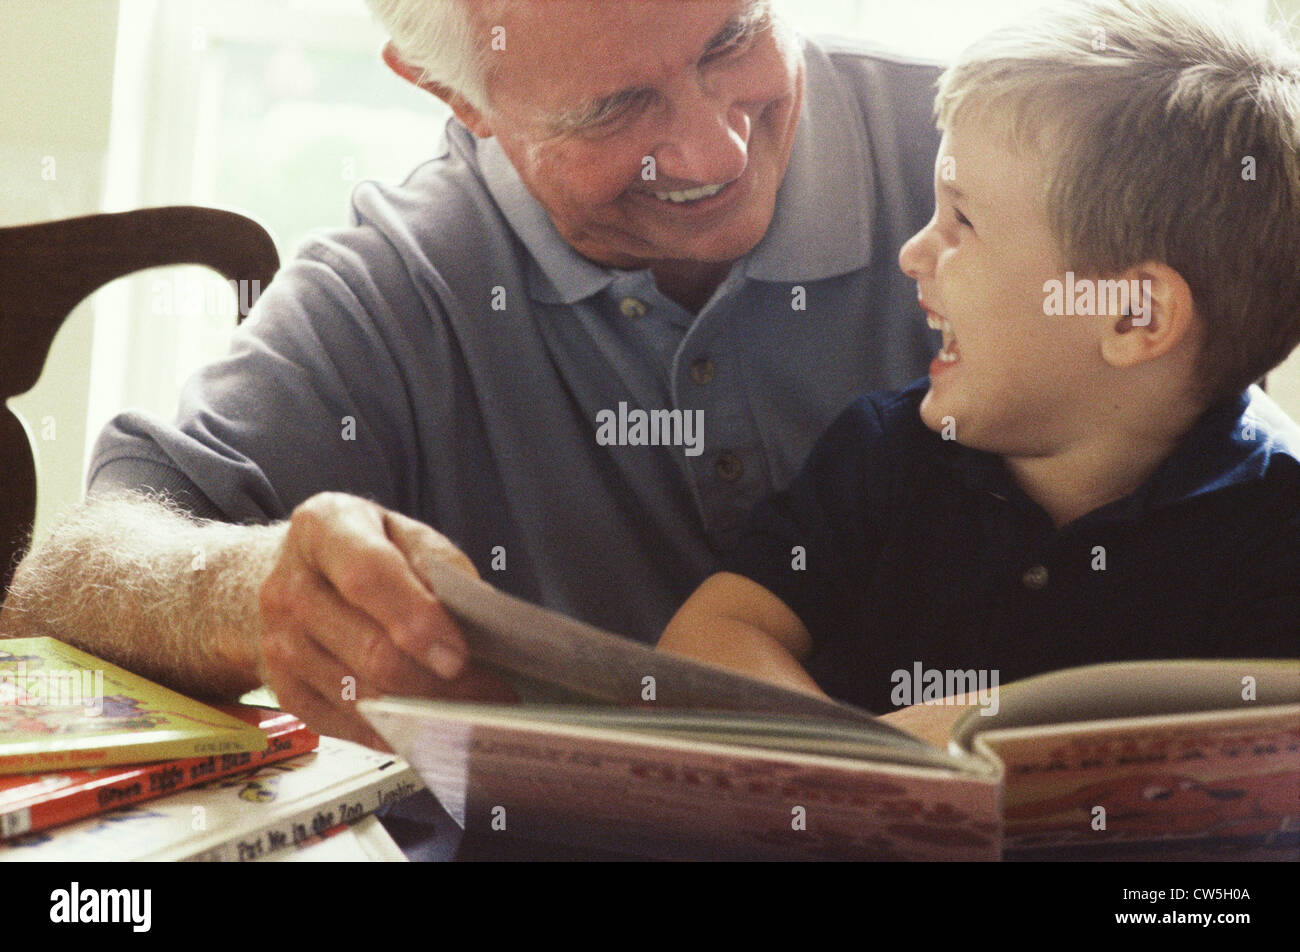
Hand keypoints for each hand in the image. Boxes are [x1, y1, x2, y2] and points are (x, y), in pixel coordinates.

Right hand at [258, 492, 514, 748]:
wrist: (301, 574)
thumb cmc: (366, 551)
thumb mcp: (405, 533)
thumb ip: (440, 566)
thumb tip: (478, 621)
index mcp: (324, 529)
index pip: (368, 576)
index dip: (417, 619)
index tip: (460, 656)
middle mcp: (290, 587)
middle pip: (370, 650)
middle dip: (438, 680)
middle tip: (490, 691)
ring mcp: (278, 642)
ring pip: (361, 697)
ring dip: (424, 709)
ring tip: (470, 707)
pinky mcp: (282, 688)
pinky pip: (342, 724)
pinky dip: (390, 730)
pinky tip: (425, 722)